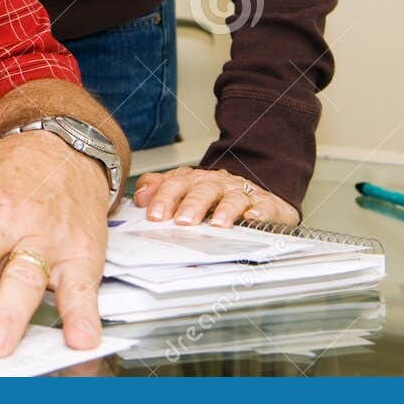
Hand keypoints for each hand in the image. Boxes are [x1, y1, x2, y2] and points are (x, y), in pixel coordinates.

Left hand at [132, 166, 299, 226]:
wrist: (256, 194)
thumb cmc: (217, 195)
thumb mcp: (186, 188)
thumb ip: (160, 189)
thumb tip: (139, 195)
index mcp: (194, 180)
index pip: (175, 184)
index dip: (164, 197)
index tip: (154, 215)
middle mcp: (216, 183)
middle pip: (202, 190)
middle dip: (191, 204)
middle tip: (183, 221)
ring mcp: (241, 192)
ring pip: (231, 198)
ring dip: (224, 210)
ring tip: (217, 224)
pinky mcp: (264, 204)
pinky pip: (263, 207)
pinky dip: (258, 213)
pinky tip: (252, 219)